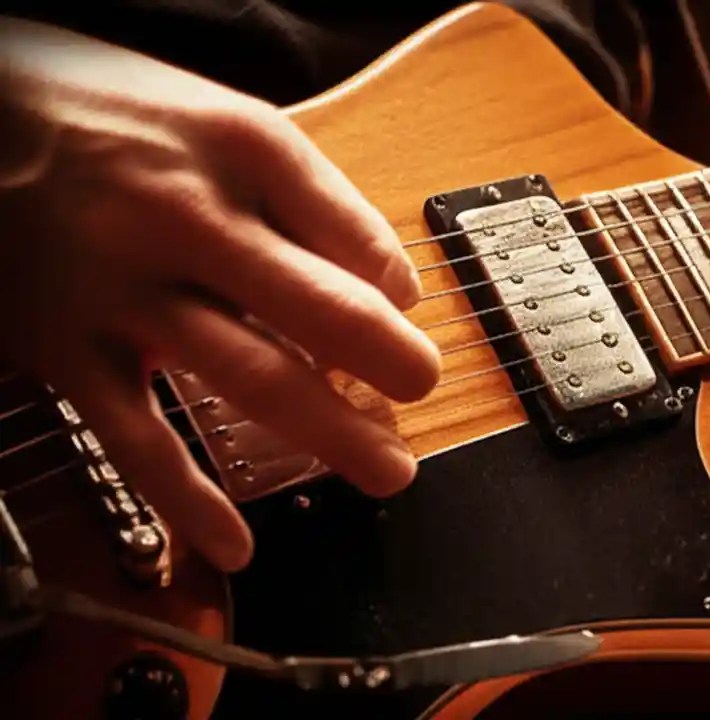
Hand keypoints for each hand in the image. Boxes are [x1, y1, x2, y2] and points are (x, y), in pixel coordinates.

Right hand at [0, 18, 440, 570]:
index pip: (358, 238)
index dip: (397, 290)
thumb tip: (391, 282)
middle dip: (391, 365)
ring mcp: (128, 289)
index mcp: (245, 152)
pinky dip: (189, 498)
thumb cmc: (115, 119)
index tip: (405, 318)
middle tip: (424, 392)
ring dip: (333, 435)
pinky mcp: (68, 348)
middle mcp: (191, 219)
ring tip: (388, 472)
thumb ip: (310, 197)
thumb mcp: (224, 123)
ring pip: (252, 376)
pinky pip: (137, 437)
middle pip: (324, 311)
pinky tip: (235, 542)